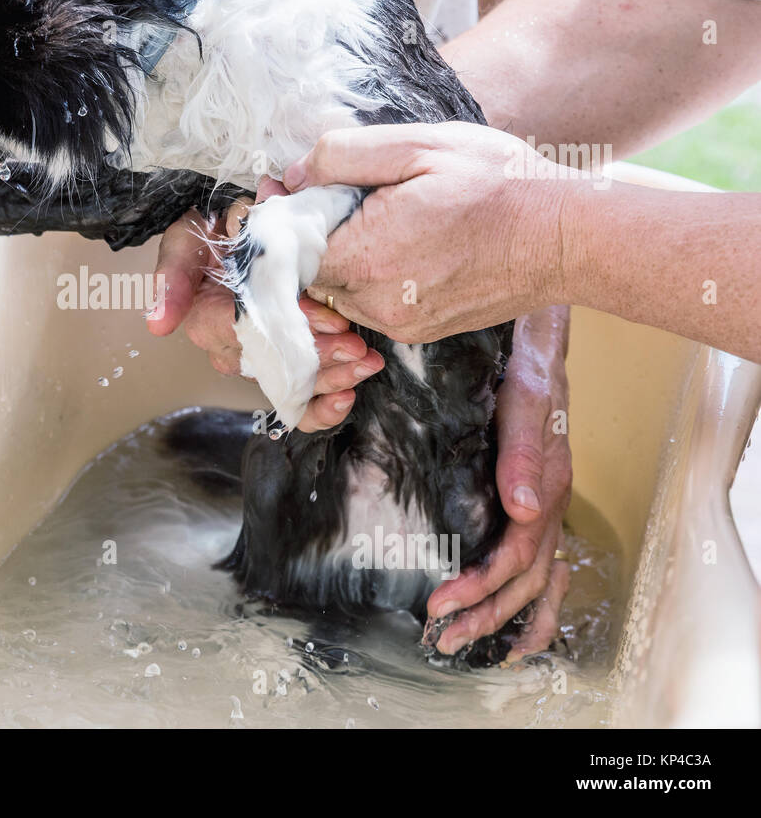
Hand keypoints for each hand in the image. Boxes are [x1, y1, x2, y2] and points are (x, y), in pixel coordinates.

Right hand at [147, 179, 383, 431]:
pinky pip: (295, 399)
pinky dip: (320, 407)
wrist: (241, 227)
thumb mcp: (185, 240)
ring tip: (364, 365)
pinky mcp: (282, 360)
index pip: (244, 334)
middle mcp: (230, 343)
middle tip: (354, 349)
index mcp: (205, 317)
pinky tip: (346, 398)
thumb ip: (173, 275)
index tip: (327, 322)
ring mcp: (259, 354)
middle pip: (270, 366)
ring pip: (288, 383)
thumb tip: (158, 325)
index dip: (284, 333)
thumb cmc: (211, 231)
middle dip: (316, 361)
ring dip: (329, 379)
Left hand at [283, 122, 568, 342]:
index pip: (287, 251)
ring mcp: (398, 324)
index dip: (280, 219)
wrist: (567, 237)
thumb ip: (343, 156)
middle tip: (324, 192)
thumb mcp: (418, 145)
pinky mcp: (418, 332)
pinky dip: (367, 276)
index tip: (286, 188)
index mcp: (368, 256)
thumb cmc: (500, 183)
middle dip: (306, 236)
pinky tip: (397, 241)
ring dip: (338, 257)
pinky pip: (368, 305)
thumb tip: (292, 175)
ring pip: (336, 292)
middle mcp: (376, 302)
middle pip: (307, 275)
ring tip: (370, 214)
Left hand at [426, 307, 572, 661]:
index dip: (480, 586)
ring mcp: (544, 509)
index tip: (440, 605)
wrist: (536, 344)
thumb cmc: (526, 369)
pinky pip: (541, 566)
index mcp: (547, 488)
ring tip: (466, 644)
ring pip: (536, 582)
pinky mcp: (533, 505)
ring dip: (504, 618)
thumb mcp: (523, 399)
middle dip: (485, 615)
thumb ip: (524, 454)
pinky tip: (509, 626)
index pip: (516, 555)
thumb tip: (524, 510)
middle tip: (442, 639)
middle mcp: (548, 506)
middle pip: (525, 581)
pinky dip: (530, 603)